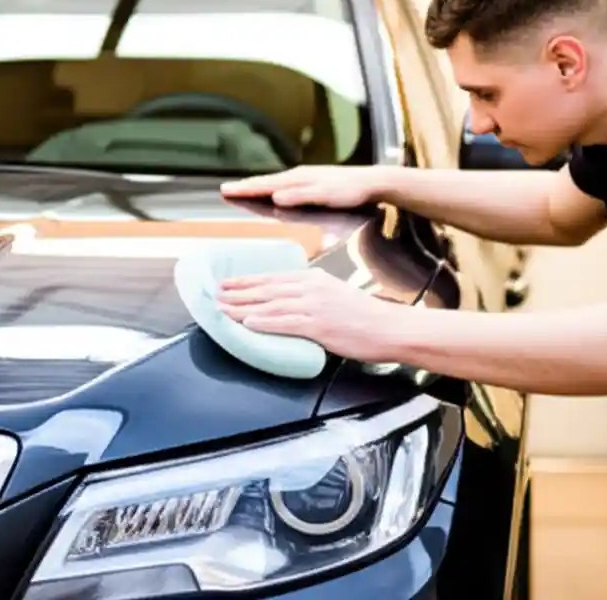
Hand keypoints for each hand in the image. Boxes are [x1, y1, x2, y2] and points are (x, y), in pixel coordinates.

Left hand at [218, 268, 405, 362]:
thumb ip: (313, 294)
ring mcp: (315, 305)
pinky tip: (247, 323)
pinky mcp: (319, 324)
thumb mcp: (337, 294)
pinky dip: (264, 322)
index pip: (274, 278)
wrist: (389, 328)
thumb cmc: (366, 316)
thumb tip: (291, 301)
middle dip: (238, 292)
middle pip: (267, 289)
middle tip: (216, 294)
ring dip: (243, 307)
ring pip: (271, 304)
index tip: (229, 283)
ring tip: (223, 309)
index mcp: (315, 278)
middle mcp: (312, 287)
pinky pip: (285, 322)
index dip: (248, 281)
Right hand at [219, 165, 390, 208]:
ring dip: (257, 186)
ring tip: (241, 189)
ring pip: (274, 182)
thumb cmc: (350, 191)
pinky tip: (272, 191)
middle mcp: (299, 176)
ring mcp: (305, 178)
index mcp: (298, 179)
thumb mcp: (326, 195)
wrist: (372, 182)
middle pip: (266, 181)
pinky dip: (271, 187)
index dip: (245, 189)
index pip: (265, 185)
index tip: (226, 190)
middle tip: (224, 189)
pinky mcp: (312, 182)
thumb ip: (301, 196)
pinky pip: (284, 184)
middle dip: (245, 186)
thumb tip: (276, 196)